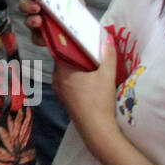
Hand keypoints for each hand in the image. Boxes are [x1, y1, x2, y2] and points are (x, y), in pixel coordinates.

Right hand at [17, 0, 81, 47]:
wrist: (88, 33)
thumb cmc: (74, 10)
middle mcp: (37, 11)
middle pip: (24, 5)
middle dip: (27, 5)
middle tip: (36, 7)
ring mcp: (38, 26)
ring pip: (27, 21)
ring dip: (31, 21)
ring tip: (39, 22)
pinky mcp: (42, 39)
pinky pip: (36, 39)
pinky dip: (40, 38)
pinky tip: (46, 37)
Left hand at [52, 35, 119, 150]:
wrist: (97, 129)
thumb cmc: (99, 101)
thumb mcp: (106, 75)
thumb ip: (108, 55)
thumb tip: (108, 37)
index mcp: (62, 70)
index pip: (59, 49)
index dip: (67, 42)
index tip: (77, 35)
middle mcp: (56, 79)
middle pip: (63, 60)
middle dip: (75, 54)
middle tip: (88, 48)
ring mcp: (59, 91)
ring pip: (65, 72)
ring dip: (76, 67)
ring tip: (90, 62)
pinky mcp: (64, 100)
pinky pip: (67, 83)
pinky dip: (76, 78)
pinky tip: (89, 79)